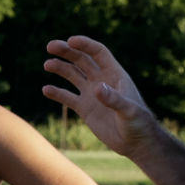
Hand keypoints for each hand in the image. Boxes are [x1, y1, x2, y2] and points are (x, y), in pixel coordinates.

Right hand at [42, 36, 160, 158]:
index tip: (70, 41)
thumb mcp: (129, 111)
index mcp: (115, 74)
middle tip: (51, 46)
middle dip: (67, 52)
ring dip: (60, 68)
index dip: (84, 45)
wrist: (135, 143)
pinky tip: (46, 90)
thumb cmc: (139, 124)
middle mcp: (102, 80)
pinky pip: (67, 97)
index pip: (98, 53)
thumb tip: (97, 88)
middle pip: (82, 60)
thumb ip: (113, 99)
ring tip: (47, 64)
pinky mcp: (85, 109)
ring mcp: (92, 94)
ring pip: (73, 75)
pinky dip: (56, 93)